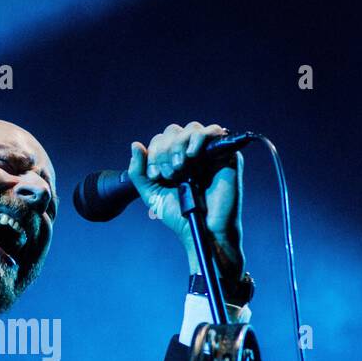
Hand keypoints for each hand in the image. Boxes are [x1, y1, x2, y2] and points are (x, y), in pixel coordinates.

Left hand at [128, 122, 244, 280]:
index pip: (161, 140)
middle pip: (174, 131)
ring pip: (192, 129)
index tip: (155, 176)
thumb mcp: (152, 193)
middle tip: (169, 173)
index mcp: (174, 160)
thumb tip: (135, 144)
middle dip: (165, 150)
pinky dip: (200, 138)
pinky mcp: (226, 154)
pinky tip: (192, 155)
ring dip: (179, 145)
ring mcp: (209, 153)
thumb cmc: (179, 216)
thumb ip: (139, 172)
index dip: (154, 153)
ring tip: (180, 167)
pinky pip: (215, 131)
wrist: (202, 231)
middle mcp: (192, 154)